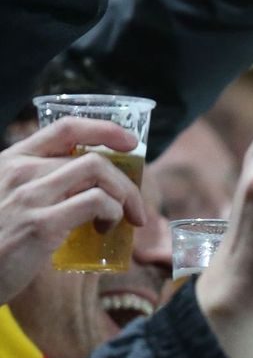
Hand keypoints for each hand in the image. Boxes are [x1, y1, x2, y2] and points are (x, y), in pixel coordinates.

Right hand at [0, 118, 149, 304]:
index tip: (130, 142)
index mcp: (12, 160)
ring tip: (120, 220)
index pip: (65, 128)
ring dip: (124, 196)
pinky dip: (113, 213)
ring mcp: (29, 195)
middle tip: (134, 208)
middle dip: (125, 182)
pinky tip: (105, 229)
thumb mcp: (10, 197)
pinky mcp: (42, 224)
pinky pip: (96, 203)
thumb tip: (90, 187)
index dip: (104, 129)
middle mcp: (19, 170)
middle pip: (93, 158)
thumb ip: (40, 184)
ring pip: (98, 172)